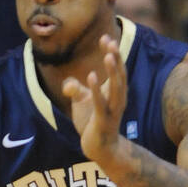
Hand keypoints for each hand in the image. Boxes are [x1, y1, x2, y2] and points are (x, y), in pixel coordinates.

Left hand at [62, 34, 126, 162]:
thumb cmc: (92, 123)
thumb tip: (68, 84)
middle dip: (115, 57)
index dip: (112, 52)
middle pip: (119, 74)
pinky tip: (91, 76)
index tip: (105, 37)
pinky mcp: (103, 121)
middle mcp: (118, 99)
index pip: (117, 69)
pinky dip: (96, 90)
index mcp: (115, 92)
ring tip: (108, 55)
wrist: (100, 149)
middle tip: (110, 40)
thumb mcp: (82, 102)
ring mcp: (112, 110)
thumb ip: (76, 89)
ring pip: (116, 88)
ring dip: (112, 71)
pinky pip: (101, 103)